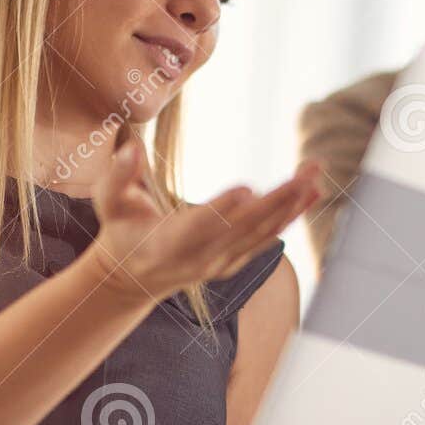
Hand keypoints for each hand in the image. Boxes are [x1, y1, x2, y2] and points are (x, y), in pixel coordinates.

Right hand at [82, 137, 322, 303]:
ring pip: (261, 233)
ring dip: (292, 205)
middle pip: (243, 228)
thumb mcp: (109, 203)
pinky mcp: (235, 260)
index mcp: (168, 244)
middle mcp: (201, 258)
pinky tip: (312, 194)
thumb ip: (119, 176)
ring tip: (315, 176)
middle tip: (306, 174)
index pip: (199, 226)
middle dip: (277, 200)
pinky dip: (290, 217)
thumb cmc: (121, 231)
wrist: (133, 276)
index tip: (247, 189)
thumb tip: (131, 148)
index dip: (222, 209)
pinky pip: (267, 237)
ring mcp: (221, 262)